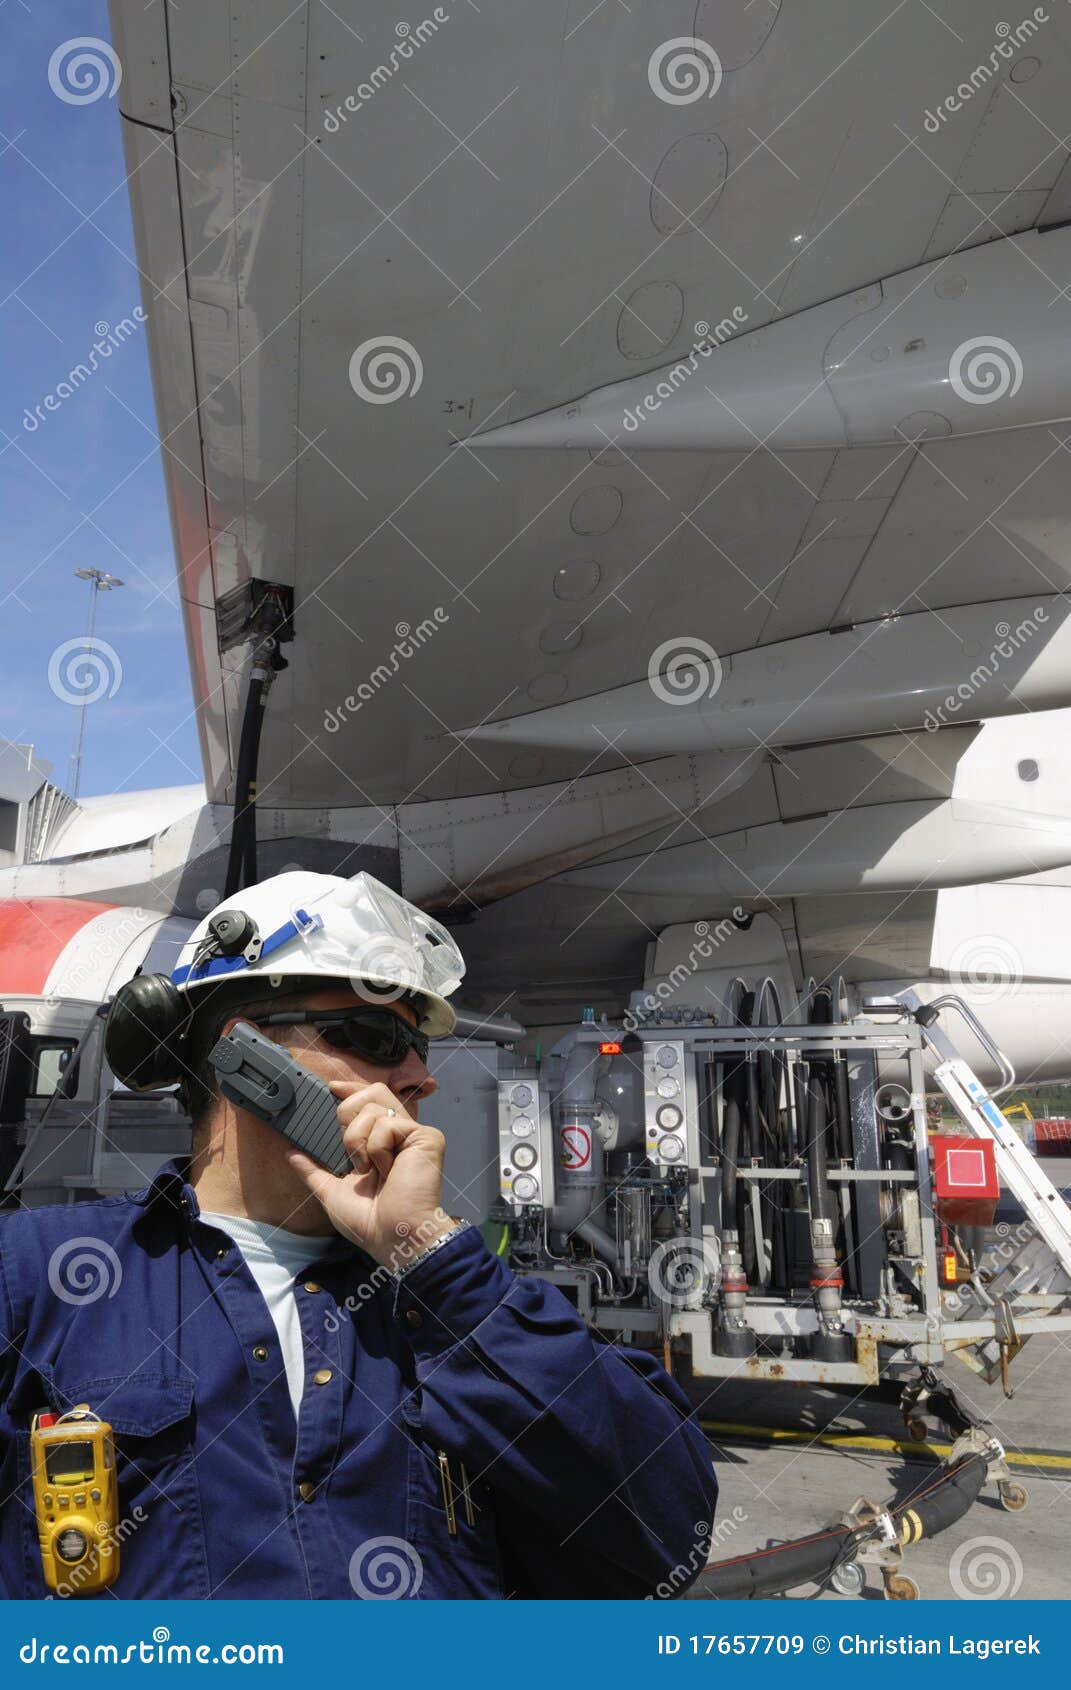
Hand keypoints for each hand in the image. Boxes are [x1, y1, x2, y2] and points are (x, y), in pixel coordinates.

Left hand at [284, 1080, 457, 1269]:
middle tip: (350, 1150)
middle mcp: (398, 1134)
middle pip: (372, 1092)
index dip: (351, 1089)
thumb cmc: (369, 1223)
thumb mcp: (332, 1192)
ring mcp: (413, 1134)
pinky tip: (386, 1171)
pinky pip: (388, 1124)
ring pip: (373, 1107)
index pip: (368, 1101)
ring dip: (358, 1141)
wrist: (393, 1237)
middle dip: (348, 1115)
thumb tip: (291, 1153)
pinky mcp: (426, 1137)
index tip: (331, 1088)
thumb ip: (313, 1170)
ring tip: (368, 1169)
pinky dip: (377, 1149)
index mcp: (380, 1144)